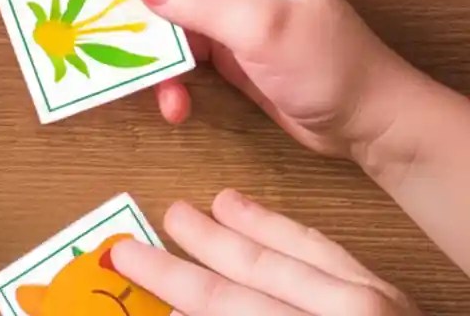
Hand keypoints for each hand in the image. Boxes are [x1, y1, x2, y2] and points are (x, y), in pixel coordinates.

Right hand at [113, 190, 420, 314]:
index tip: (126, 267)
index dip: (169, 288)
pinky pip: (326, 249)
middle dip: (186, 261)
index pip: (223, 308)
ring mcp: (371, 305)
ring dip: (231, 232)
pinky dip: (282, 228)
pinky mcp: (389, 293)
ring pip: (285, 256)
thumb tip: (180, 315)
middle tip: (136, 242)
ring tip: (188, 211)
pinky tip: (250, 211)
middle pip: (244, 284)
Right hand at [138, 0, 422, 160]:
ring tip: (152, 86)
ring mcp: (230, 12)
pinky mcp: (225, 48)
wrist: (364, 124)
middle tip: (112, 36)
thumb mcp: (261, 27)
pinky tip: (176, 105)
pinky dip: (172, 78)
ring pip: (168, 20)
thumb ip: (198, 2)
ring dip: (156, 54)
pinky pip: (181, 53)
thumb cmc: (328, 64)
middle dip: (142, 13)